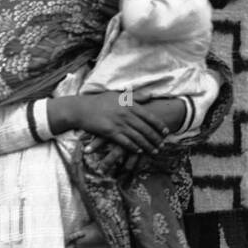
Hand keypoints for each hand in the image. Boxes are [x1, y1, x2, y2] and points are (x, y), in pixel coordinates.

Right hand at [67, 91, 183, 155]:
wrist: (81, 109)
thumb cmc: (100, 101)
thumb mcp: (118, 95)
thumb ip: (135, 96)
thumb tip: (151, 95)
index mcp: (129, 104)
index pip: (149, 116)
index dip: (159, 125)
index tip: (166, 131)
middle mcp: (126, 114)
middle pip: (145, 128)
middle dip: (155, 138)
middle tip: (162, 144)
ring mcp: (118, 124)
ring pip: (137, 137)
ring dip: (147, 145)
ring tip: (154, 151)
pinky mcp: (110, 132)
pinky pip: (125, 142)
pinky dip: (133, 147)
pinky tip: (139, 151)